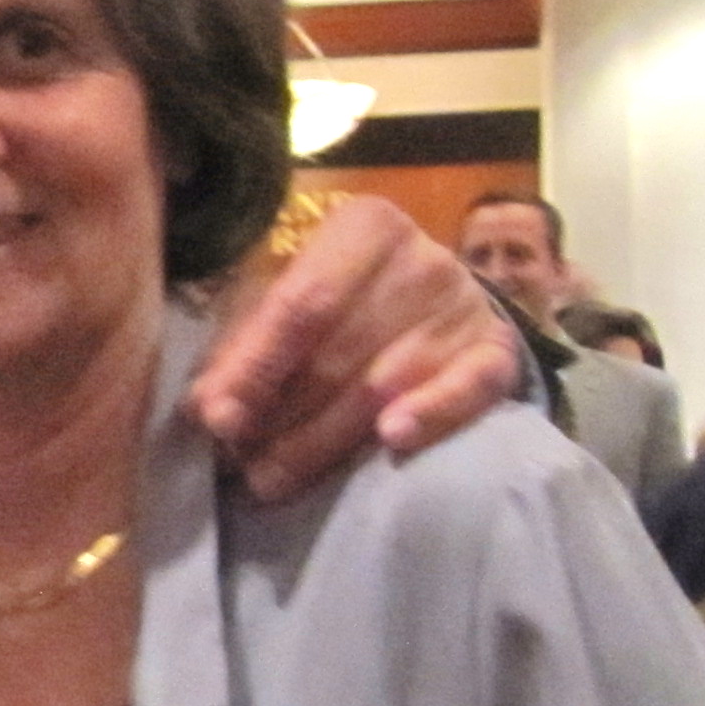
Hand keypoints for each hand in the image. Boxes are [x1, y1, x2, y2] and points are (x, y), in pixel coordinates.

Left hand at [187, 195, 520, 502]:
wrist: (438, 302)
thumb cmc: (343, 300)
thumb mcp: (286, 303)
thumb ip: (246, 347)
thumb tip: (206, 408)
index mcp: (365, 227)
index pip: (302, 303)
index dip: (255, 366)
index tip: (216, 418)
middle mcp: (421, 259)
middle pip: (338, 351)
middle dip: (279, 413)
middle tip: (234, 459)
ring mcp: (464, 307)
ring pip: (383, 384)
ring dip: (322, 440)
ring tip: (269, 478)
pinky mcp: (498, 352)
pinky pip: (468, 388)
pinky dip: (431, 413)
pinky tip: (392, 440)